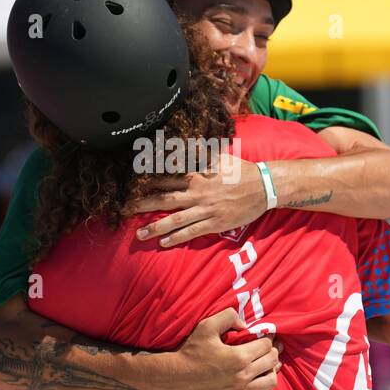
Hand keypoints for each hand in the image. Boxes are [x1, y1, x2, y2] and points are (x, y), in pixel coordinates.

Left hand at [128, 153, 266, 246]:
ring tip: (139, 234)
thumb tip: (183, 146)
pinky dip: (177, 238)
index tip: (131, 186)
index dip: (147, 182)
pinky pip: (192, 232)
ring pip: (175, 220)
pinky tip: (163, 243)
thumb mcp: (219, 157)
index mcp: (197, 175)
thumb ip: (200, 155)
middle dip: (143, 205)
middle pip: (165, 200)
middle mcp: (198, 192)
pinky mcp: (215, 223)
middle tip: (124, 210)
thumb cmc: (241, 171)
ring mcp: (206, 209)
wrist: (264, 187)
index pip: (167, 178)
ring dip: (155, 227)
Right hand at [167, 308, 281, 389]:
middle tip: (269, 349)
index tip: (266, 337)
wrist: (175, 377)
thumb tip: (244, 324)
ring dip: (272, 372)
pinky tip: (263, 387)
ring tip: (267, 367)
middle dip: (273, 353)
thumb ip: (228, 317)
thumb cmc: (191, 351)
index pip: (266, 346)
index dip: (268, 339)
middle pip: (271, 362)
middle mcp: (243, 375)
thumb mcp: (206, 326)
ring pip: (270, 382)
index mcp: (239, 357)